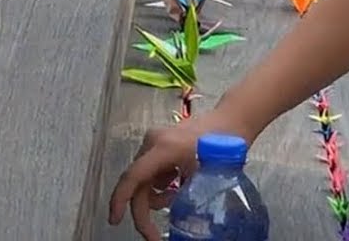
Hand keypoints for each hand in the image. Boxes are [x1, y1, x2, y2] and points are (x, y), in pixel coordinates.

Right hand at [108, 109, 254, 240]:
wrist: (233, 119)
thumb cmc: (224, 143)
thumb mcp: (207, 175)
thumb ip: (186, 197)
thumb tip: (176, 220)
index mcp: (163, 148)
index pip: (134, 176)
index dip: (121, 200)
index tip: (115, 220)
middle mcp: (153, 142)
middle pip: (139, 182)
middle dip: (144, 210)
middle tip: (154, 235)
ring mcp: (156, 141)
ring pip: (146, 180)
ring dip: (157, 197)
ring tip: (179, 200)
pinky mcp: (161, 144)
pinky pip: (154, 173)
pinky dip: (162, 186)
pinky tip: (181, 184)